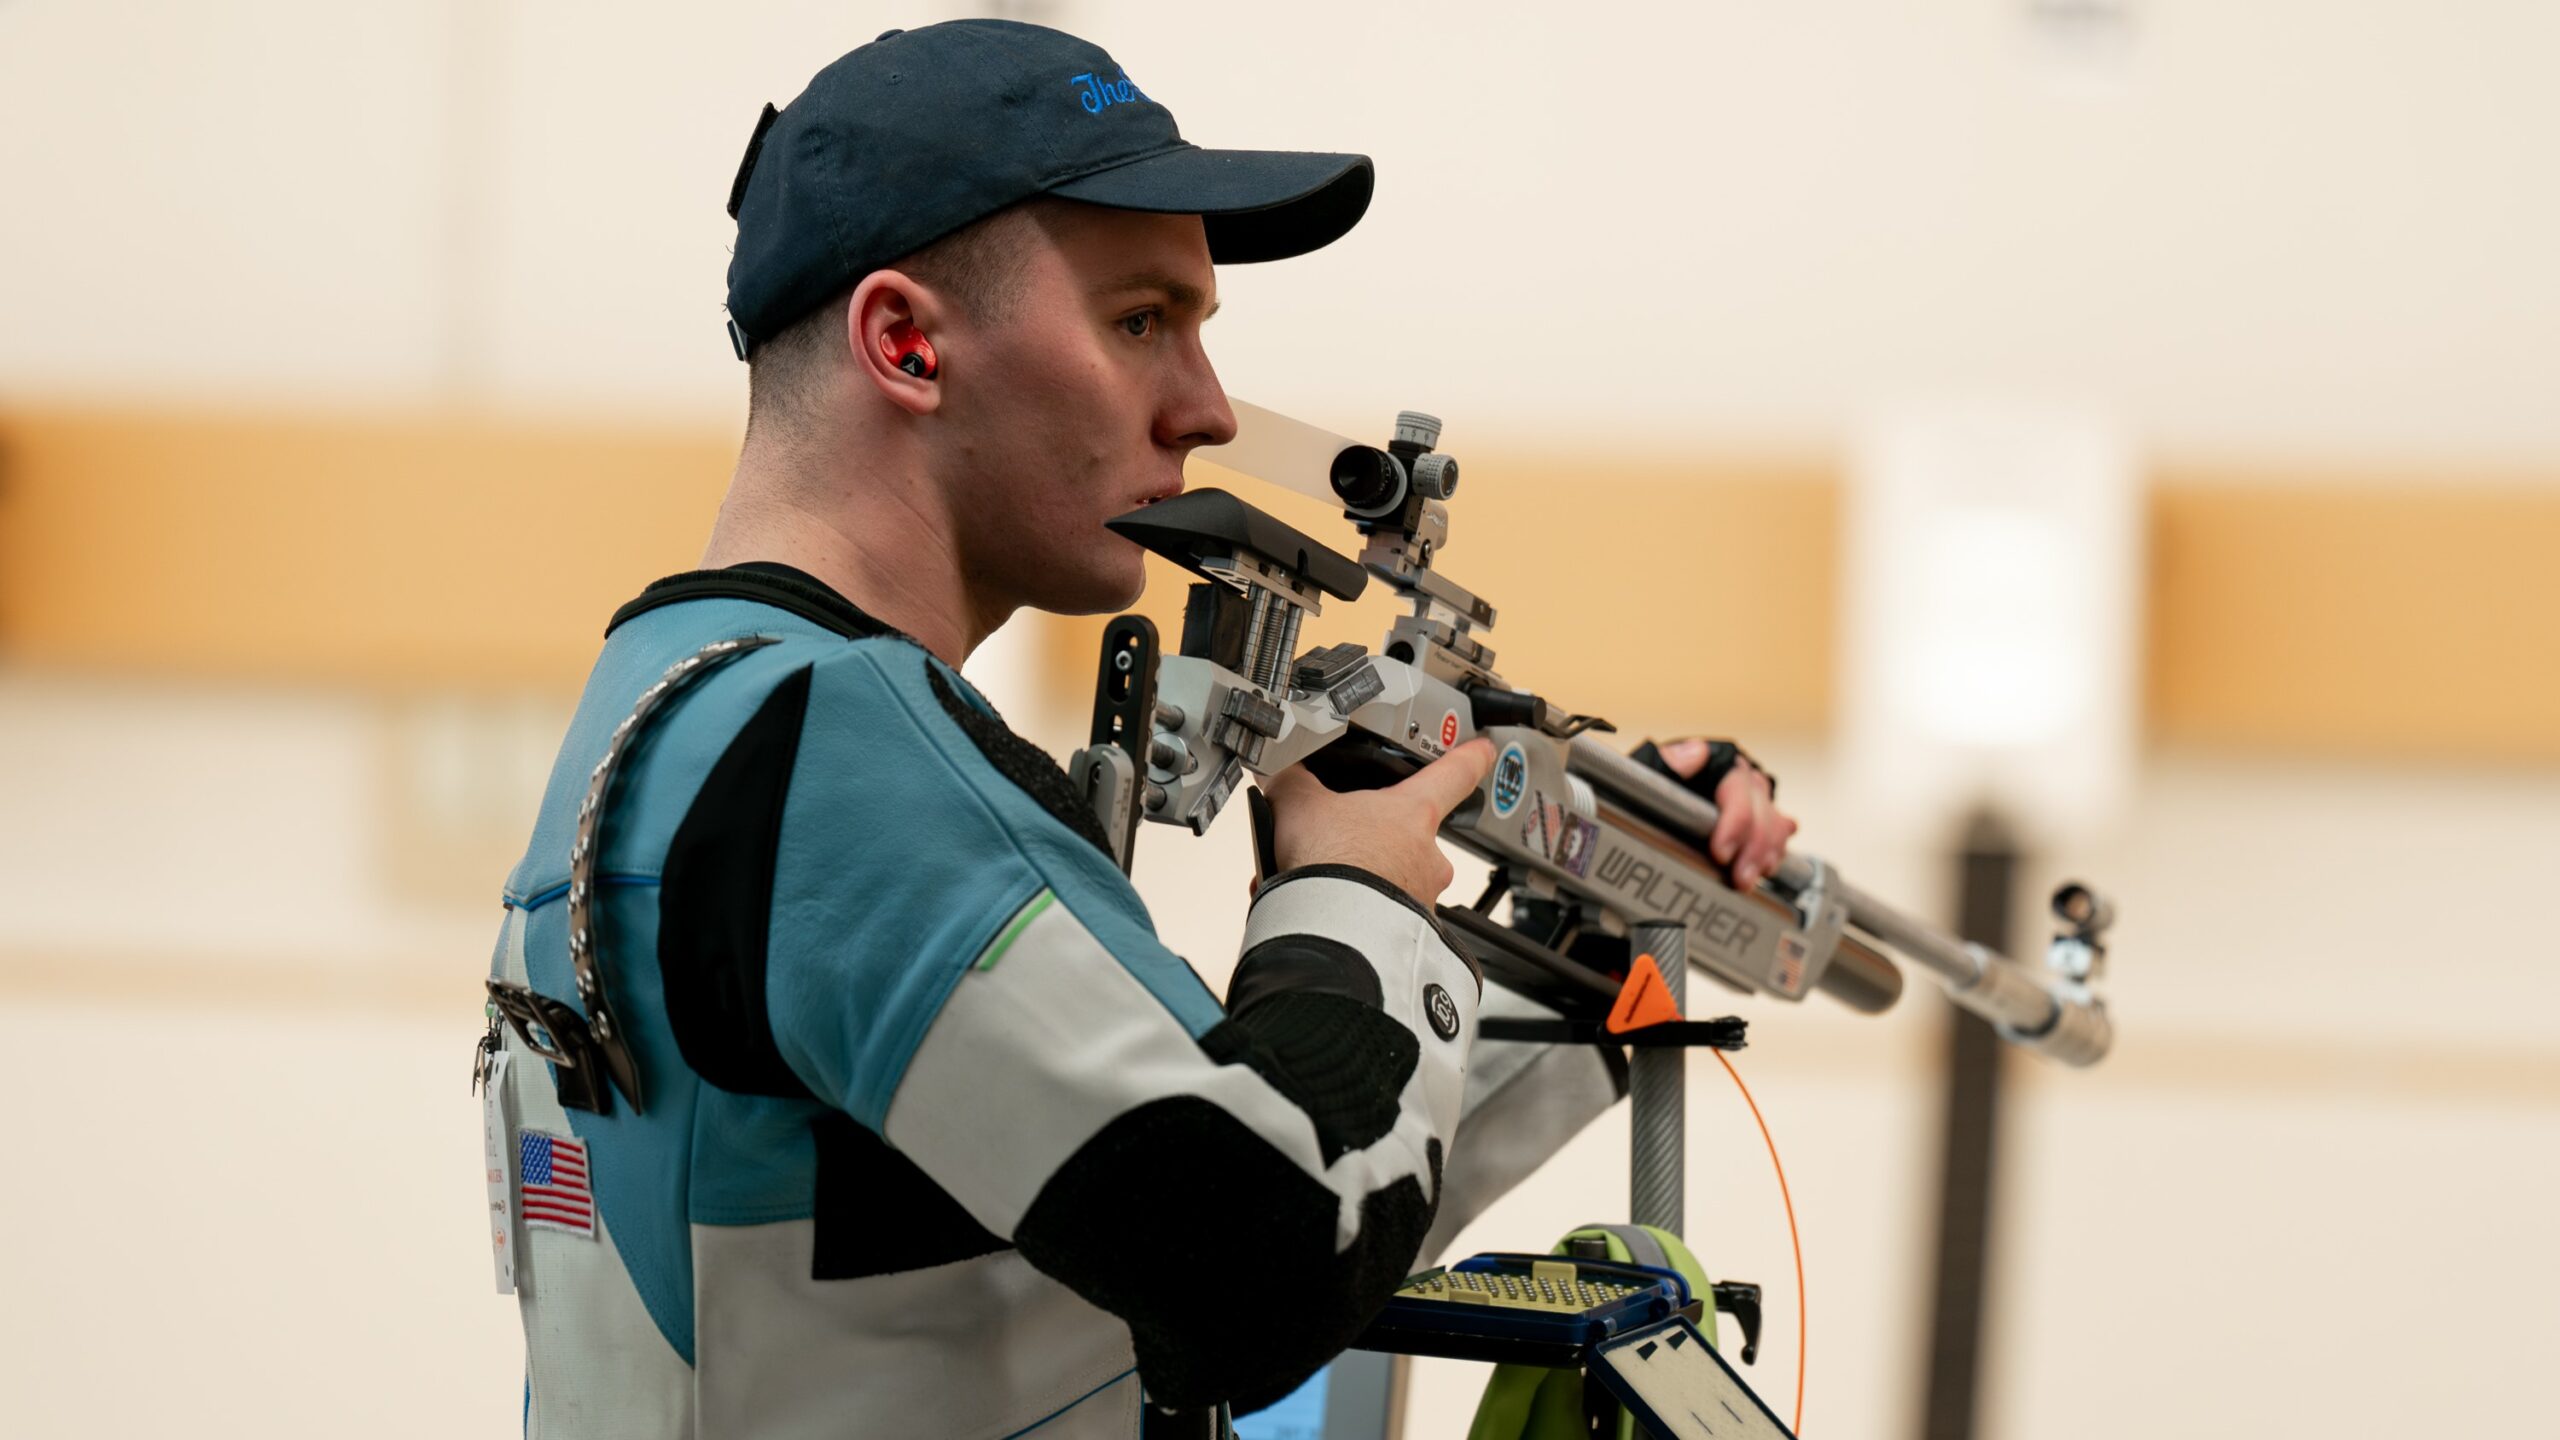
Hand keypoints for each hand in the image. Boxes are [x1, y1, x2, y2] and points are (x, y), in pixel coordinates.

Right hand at [1256, 738, 1496, 906]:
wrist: (1331, 928)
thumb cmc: (1332, 863)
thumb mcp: (1301, 806)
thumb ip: (1293, 783)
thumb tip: (1279, 772)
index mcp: (1413, 812)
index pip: (1455, 773)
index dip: (1471, 757)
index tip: (1484, 751)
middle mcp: (1428, 856)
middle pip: (1414, 836)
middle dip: (1378, 839)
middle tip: (1341, 842)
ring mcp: (1420, 897)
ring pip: (1395, 880)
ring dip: (1363, 879)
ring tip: (1320, 881)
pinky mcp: (1405, 933)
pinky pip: (1382, 916)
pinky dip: (1356, 912)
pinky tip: (1325, 910)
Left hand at [1657, 738, 1796, 891]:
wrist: (1657, 801)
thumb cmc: (1656, 786)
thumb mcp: (1652, 770)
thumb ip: (1670, 761)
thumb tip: (1696, 752)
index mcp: (1721, 765)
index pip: (1739, 790)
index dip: (1735, 824)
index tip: (1721, 853)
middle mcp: (1744, 779)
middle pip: (1762, 813)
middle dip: (1753, 849)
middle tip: (1740, 879)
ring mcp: (1756, 800)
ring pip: (1776, 825)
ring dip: (1766, 855)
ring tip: (1750, 880)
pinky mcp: (1761, 821)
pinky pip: (1780, 835)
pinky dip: (1775, 853)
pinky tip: (1765, 868)